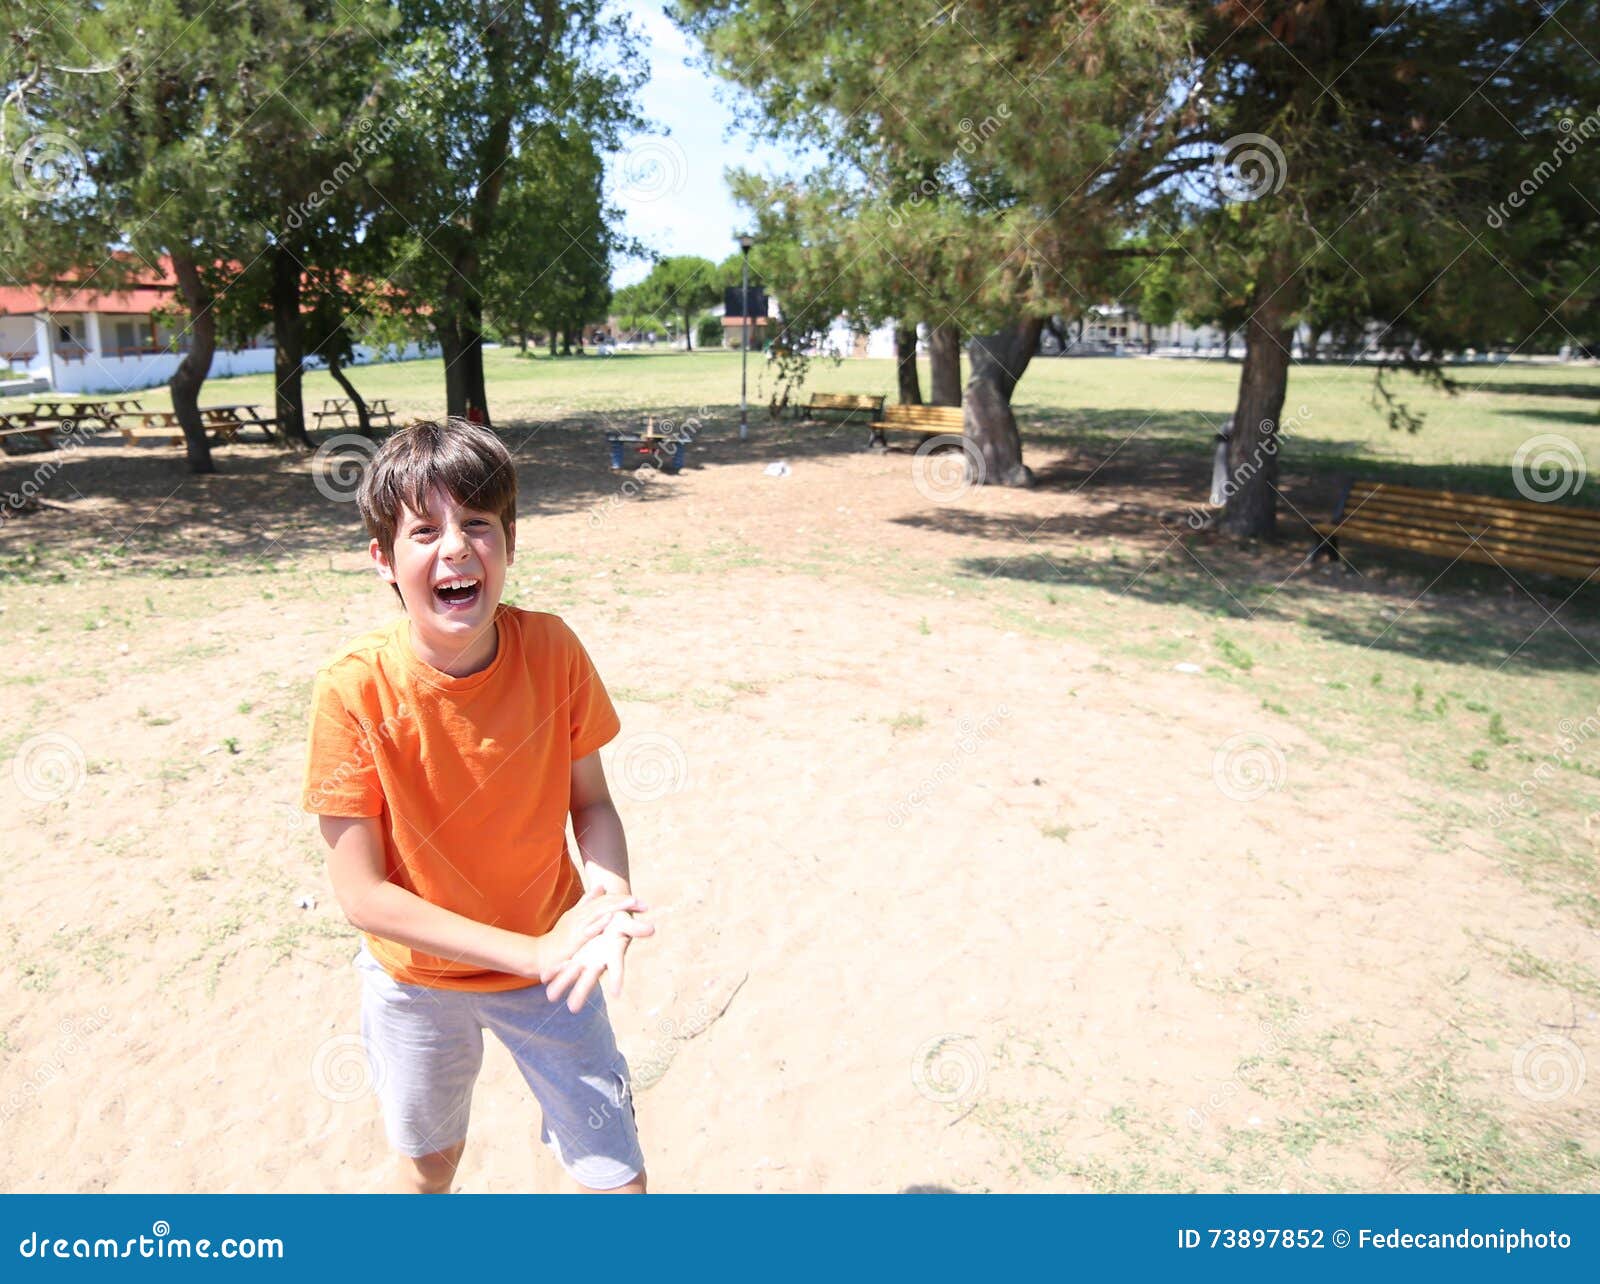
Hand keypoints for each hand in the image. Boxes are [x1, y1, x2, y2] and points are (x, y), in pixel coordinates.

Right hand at [530, 884, 648, 979]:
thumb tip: (600, 887)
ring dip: (615, 906)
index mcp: (581, 911)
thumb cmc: (558, 937)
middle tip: (643, 903)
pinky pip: (588, 930)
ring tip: (632, 902)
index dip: (621, 899)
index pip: (604, 900)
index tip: (639, 902)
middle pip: (604, 904)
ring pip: (598, 912)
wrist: (540, 954)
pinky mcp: (573, 939)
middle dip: (624, 901)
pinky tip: (610, 918)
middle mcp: (580, 915)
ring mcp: (577, 926)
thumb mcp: (572, 918)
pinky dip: (598, 923)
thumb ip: (586, 903)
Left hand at [545, 910, 653, 1013]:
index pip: (617, 968)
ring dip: (563, 983)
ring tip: (550, 996)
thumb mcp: (628, 922)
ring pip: (574, 974)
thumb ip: (636, 928)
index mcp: (613, 953)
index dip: (617, 978)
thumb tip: (652, 930)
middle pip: (590, 978)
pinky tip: (545, 976)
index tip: (616, 993)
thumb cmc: (620, 921)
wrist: (607, 917)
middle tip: (573, 1008)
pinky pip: (565, 963)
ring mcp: (587, 958)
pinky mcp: (578, 953)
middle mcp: (600, 960)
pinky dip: (556, 969)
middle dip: (581, 991)